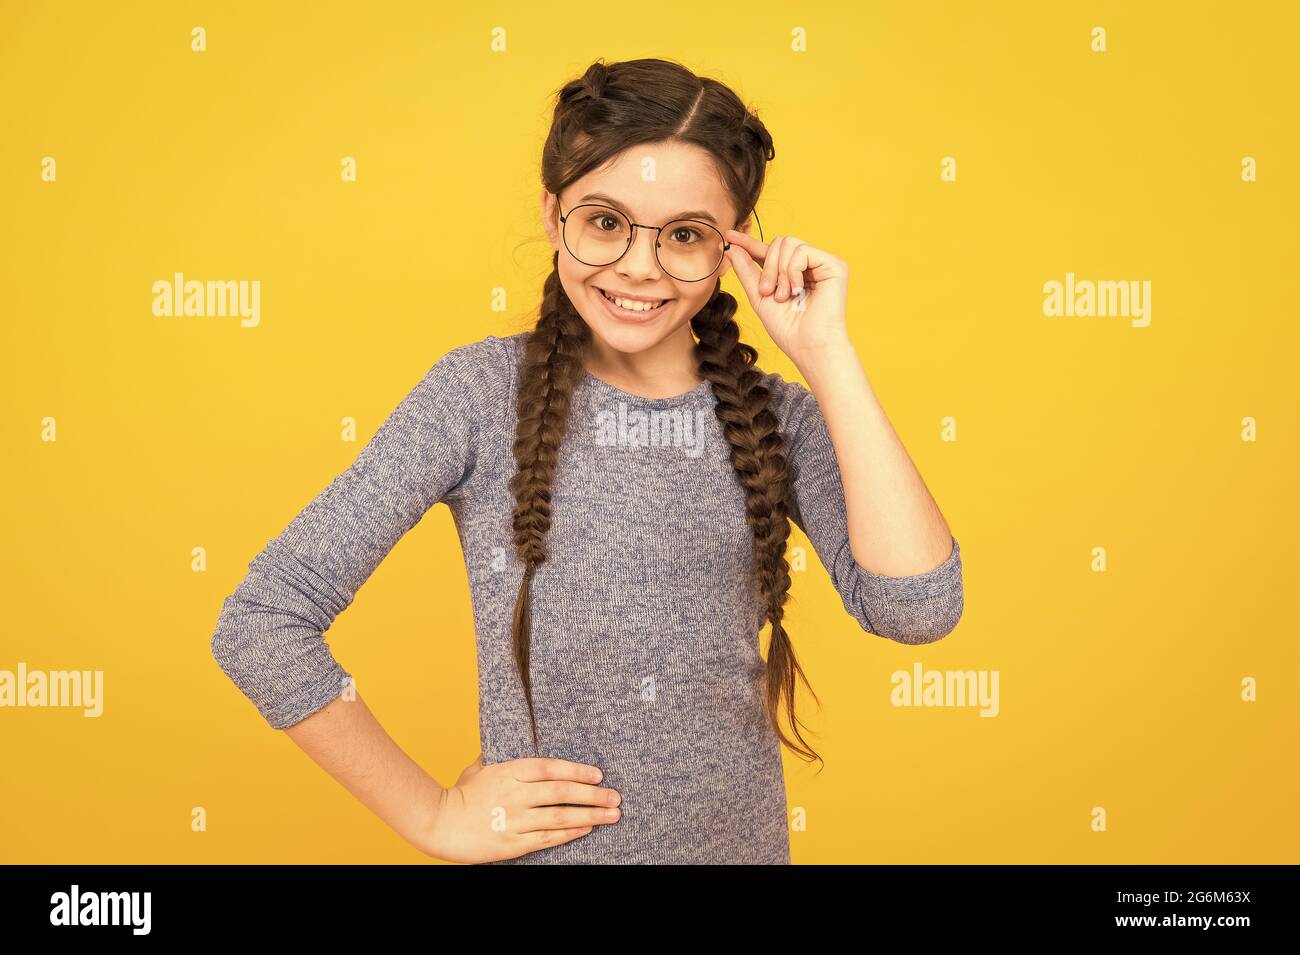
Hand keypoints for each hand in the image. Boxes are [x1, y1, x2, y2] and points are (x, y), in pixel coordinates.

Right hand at [418, 753, 621, 863]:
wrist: (438, 823)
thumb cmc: (460, 793)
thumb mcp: (480, 768)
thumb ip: (500, 757)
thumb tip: (511, 742)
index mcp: (510, 771)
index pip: (551, 768)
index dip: (577, 770)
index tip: (598, 774)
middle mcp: (516, 794)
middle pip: (562, 792)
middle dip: (593, 795)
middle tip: (616, 796)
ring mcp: (516, 819)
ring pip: (560, 816)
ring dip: (590, 815)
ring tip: (612, 814)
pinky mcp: (513, 843)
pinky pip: (547, 837)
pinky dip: (570, 832)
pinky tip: (586, 828)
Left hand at [723, 230, 850, 366]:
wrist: (807, 346)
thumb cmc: (787, 328)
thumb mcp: (759, 297)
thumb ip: (746, 271)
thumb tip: (732, 247)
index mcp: (792, 273)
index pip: (769, 251)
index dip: (749, 243)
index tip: (729, 236)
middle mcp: (808, 265)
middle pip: (778, 242)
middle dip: (767, 267)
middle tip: (766, 292)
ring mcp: (822, 264)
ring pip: (789, 243)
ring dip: (779, 272)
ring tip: (784, 296)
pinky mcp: (834, 265)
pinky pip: (802, 251)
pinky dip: (793, 271)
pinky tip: (798, 290)